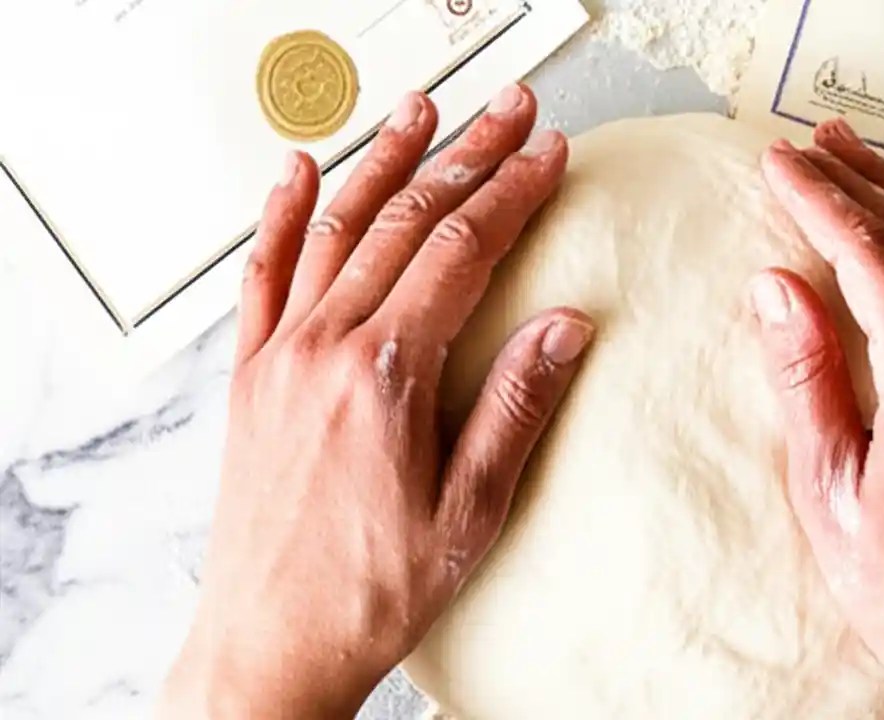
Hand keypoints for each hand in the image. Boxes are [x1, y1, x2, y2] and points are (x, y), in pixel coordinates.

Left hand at [158, 85, 592, 718]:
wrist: (271, 643)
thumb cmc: (370, 589)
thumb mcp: (471, 510)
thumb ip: (516, 406)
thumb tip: (564, 325)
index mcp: (386, 374)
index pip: (460, 251)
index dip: (512, 193)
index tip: (547, 155)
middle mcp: (323, 347)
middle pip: (404, 220)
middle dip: (466, 155)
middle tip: (510, 111)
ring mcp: (278, 354)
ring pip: (335, 227)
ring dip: (384, 161)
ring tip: (423, 113)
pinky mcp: (249, 374)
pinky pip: (261, 273)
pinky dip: (279, 213)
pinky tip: (295, 171)